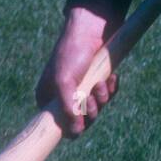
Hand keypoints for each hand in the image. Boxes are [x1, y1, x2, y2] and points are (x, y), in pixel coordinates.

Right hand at [35, 6, 118, 137]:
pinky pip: (107, 96)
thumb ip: (69, 108)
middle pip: (81, 120)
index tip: (82, 120)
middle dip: (91, 110)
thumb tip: (76, 131)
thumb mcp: (65, 81)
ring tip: (102, 82)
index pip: (59, 125)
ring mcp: (82, 90)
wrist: (90, 29)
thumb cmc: (71, 53)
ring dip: (102, 98)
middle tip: (93, 97)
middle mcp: (64, 97)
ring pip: (96, 109)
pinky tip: (112, 78)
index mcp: (48, 98)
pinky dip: (111, 90)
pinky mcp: (97, 82)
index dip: (72, 127)